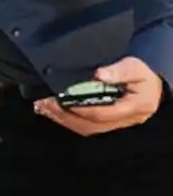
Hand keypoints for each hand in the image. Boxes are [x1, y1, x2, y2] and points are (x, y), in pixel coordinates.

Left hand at [34, 56, 164, 135]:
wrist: (152, 82)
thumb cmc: (143, 74)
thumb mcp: (135, 66)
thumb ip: (119, 71)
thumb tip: (99, 74)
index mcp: (134, 108)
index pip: (102, 113)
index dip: (79, 108)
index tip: (60, 99)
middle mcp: (125, 120)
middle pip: (91, 125)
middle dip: (65, 116)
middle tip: (44, 105)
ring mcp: (116, 124)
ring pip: (87, 129)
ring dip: (63, 120)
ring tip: (43, 108)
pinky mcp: (108, 123)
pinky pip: (87, 126)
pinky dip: (68, 120)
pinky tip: (53, 112)